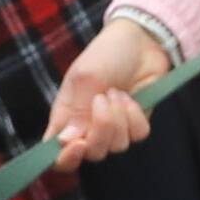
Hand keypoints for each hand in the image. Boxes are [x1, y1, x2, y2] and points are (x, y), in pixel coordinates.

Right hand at [47, 17, 172, 163]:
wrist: (141, 39)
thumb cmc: (105, 54)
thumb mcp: (85, 77)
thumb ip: (76, 111)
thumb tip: (64, 142)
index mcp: (67, 117)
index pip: (59, 155)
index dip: (66, 159)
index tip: (77, 145)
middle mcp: (89, 127)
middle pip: (93, 153)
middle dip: (101, 130)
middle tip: (102, 99)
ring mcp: (115, 127)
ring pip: (117, 146)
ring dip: (119, 117)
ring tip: (117, 91)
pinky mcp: (137, 123)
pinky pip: (138, 135)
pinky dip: (136, 116)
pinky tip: (131, 97)